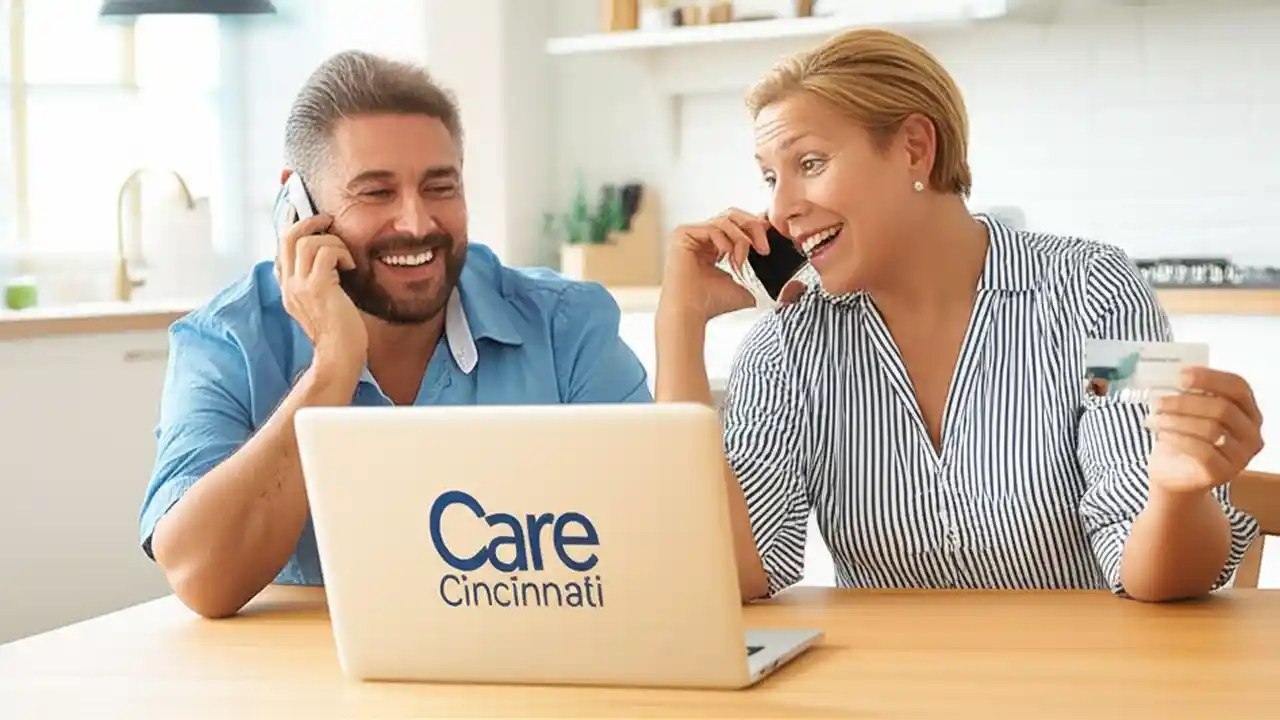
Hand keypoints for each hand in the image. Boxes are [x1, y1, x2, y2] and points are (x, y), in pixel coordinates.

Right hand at [275, 214, 366, 378]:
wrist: (340, 356)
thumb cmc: (341, 333)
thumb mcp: (322, 304)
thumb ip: (318, 283)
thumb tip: (330, 260)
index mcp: (288, 289)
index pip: (281, 249)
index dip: (296, 230)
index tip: (316, 225)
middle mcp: (289, 286)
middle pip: (286, 237)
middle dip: (309, 222)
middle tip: (329, 221)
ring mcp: (300, 287)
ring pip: (307, 242)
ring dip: (333, 241)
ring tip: (347, 257)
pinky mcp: (318, 288)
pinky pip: (326, 252)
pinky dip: (342, 253)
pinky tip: (351, 267)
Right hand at [658, 208, 769, 322]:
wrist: (692, 313)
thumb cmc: (711, 304)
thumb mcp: (743, 286)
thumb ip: (755, 276)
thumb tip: (784, 284)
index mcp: (711, 245)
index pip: (736, 224)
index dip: (754, 228)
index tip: (767, 244)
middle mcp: (700, 236)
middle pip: (732, 215)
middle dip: (752, 228)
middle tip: (763, 249)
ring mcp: (690, 234)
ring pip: (725, 220)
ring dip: (741, 239)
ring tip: (742, 260)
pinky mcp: (682, 234)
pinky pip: (713, 227)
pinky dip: (726, 241)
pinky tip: (728, 258)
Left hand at [1145, 367, 1264, 495]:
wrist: (1173, 474)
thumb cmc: (1183, 437)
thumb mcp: (1190, 412)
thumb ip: (1190, 394)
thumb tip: (1172, 376)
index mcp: (1247, 410)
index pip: (1238, 387)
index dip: (1210, 378)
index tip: (1181, 376)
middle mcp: (1250, 432)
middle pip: (1222, 408)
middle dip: (1185, 402)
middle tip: (1158, 402)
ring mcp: (1241, 455)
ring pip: (1211, 429)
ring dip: (1176, 420)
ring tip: (1154, 419)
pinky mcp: (1223, 472)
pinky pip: (1203, 452)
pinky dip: (1178, 439)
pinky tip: (1162, 435)